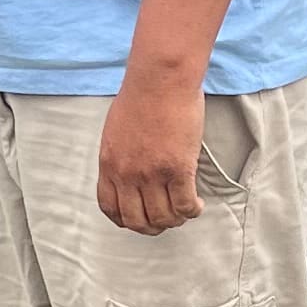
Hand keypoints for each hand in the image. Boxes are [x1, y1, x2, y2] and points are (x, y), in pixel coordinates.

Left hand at [97, 62, 205, 232]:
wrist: (160, 79)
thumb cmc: (141, 95)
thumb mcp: (116, 130)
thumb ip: (121, 155)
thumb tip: (132, 172)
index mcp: (109, 164)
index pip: (110, 207)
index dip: (125, 220)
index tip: (138, 219)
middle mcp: (127, 174)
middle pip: (136, 220)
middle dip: (152, 227)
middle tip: (165, 220)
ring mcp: (151, 174)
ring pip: (162, 217)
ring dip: (175, 220)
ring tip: (184, 211)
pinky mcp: (177, 169)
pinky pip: (184, 205)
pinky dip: (192, 211)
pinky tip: (197, 205)